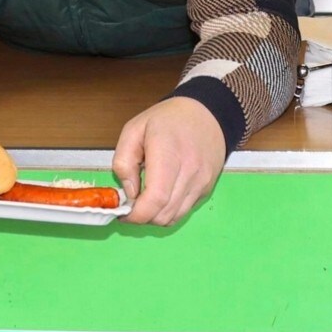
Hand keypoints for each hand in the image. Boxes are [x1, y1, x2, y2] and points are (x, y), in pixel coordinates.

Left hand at [112, 98, 226, 226]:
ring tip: (146, 199)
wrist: (208, 114)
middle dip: (142, 217)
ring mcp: (201, 182)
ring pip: (174, 218)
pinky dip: (169, 210)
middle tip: (131, 204)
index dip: (137, 214)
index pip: (156, 198)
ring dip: (155, 216)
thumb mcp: (134, 129)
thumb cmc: (169, 119)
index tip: (123, 212)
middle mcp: (189, 171)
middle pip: (163, 214)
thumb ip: (123, 161)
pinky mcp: (206, 189)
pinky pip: (184, 211)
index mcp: (168, 153)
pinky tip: (162, 194)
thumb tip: (129, 193)